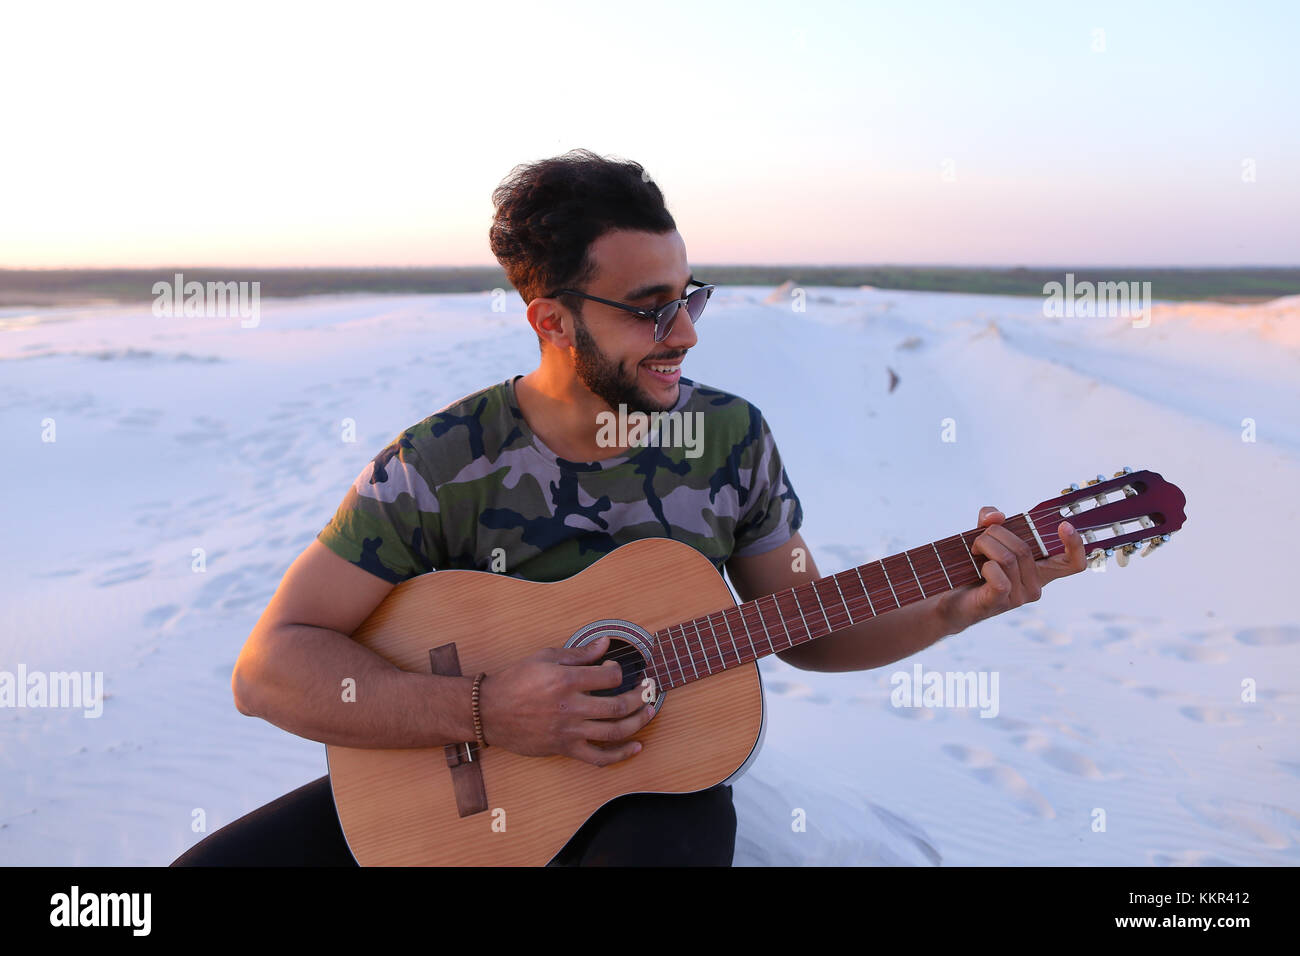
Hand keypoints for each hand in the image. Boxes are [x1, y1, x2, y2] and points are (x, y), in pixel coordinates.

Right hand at [477, 635, 653, 766]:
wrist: (488, 711)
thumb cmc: (515, 681)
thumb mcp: (544, 657)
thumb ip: (579, 653)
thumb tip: (605, 643)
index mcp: (566, 680)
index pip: (610, 676)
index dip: (619, 671)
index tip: (616, 669)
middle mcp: (571, 707)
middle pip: (619, 705)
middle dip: (641, 696)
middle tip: (650, 688)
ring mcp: (569, 731)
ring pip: (615, 732)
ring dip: (639, 722)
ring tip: (650, 711)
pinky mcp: (564, 749)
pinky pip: (598, 757)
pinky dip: (621, 755)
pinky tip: (636, 747)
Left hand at [940, 506, 1086, 633]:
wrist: (952, 599)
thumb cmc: (972, 568)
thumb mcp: (984, 537)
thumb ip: (991, 520)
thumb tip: (998, 516)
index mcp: (1040, 570)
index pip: (1073, 563)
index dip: (1076, 544)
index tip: (1064, 525)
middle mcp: (1035, 586)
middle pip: (1025, 548)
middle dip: (996, 533)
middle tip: (979, 538)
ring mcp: (1019, 597)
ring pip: (1008, 558)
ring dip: (985, 545)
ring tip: (974, 549)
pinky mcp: (1001, 602)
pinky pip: (999, 576)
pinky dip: (985, 565)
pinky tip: (979, 567)